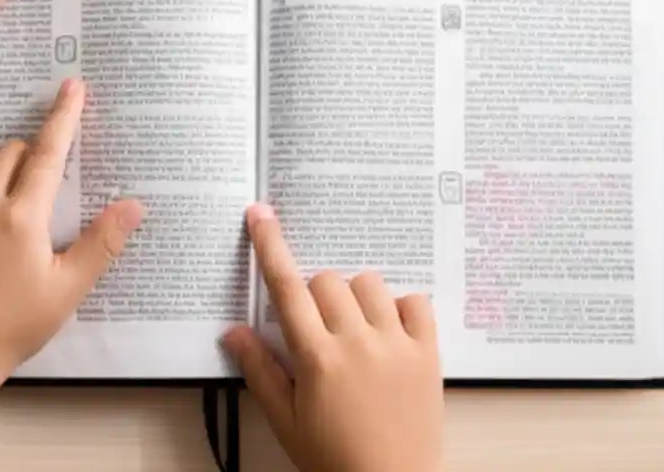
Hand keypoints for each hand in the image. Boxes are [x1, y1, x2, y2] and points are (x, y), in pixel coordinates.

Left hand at [0, 78, 144, 382]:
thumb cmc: (12, 326)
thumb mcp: (66, 288)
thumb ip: (101, 242)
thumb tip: (134, 204)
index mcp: (21, 216)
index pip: (47, 151)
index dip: (63, 116)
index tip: (73, 87)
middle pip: (10, 152)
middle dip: (29, 158)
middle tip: (37, 194)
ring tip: (2, 213)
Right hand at [223, 204, 443, 471]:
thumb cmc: (335, 459)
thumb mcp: (286, 420)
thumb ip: (260, 371)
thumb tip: (234, 332)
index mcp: (318, 358)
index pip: (287, 287)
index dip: (270, 246)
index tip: (261, 217)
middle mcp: (358, 343)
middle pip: (327, 279)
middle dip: (315, 292)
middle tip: (317, 326)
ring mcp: (396, 344)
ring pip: (370, 282)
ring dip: (355, 295)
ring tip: (354, 328)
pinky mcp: (428, 352)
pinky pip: (416, 301)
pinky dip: (401, 306)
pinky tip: (389, 330)